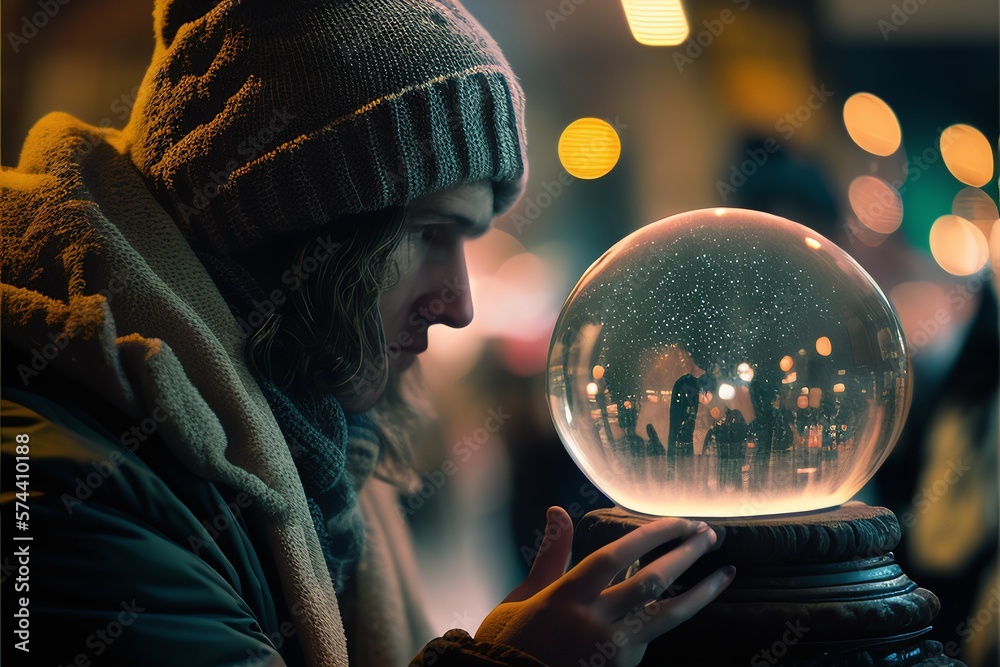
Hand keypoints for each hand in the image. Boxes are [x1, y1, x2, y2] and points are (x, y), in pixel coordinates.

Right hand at [475, 507, 733, 666]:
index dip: (650, 535)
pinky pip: (654, 637)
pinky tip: (691, 601)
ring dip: (700, 591)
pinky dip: (674, 616)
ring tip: (726, 572)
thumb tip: (558, 511)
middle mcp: (594, 622)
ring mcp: (612, 649)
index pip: (616, 557)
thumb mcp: (522, 595)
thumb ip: (551, 554)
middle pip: (650, 582)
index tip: (678, 520)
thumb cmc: (510, 643)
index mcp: (566, 597)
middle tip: (710, 534)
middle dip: (685, 555)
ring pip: (667, 617)